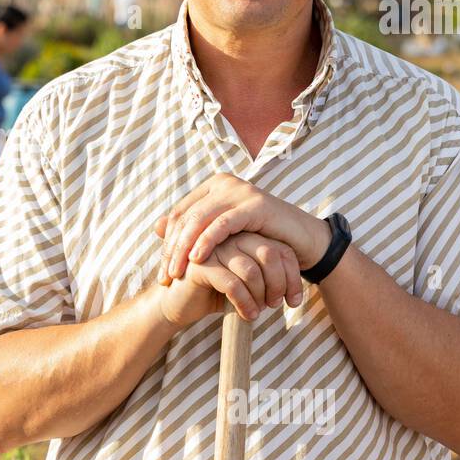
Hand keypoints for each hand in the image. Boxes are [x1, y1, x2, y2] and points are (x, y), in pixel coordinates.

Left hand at [154, 173, 330, 282]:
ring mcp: (239, 191)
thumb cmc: (261, 239)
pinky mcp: (254, 205)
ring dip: (184, 249)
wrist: (302, 242)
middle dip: (173, 249)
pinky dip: (207, 241)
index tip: (162, 270)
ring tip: (176, 272)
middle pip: (186, 216)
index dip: (168, 242)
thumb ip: (194, 229)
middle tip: (165, 276)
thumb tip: (157, 227)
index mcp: (213, 187)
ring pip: (200, 219)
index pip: (180, 214)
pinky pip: (223, 223)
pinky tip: (196, 258)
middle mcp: (223, 184)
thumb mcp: (224, 235)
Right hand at [157, 232, 304, 326]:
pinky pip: (232, 284)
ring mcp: (212, 247)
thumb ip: (266, 278)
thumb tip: (296, 293)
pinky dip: (245, 303)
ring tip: (259, 311)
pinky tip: (247, 314)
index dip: (292, 276)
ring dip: (261, 296)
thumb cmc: (215, 294)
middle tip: (275, 305)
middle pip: (269, 254)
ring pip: (252, 270)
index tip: (294, 301)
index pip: (281, 249)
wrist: (177, 304)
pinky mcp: (199, 265)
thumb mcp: (245, 285)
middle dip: (278, 284)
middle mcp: (229, 236)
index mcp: (242, 234)